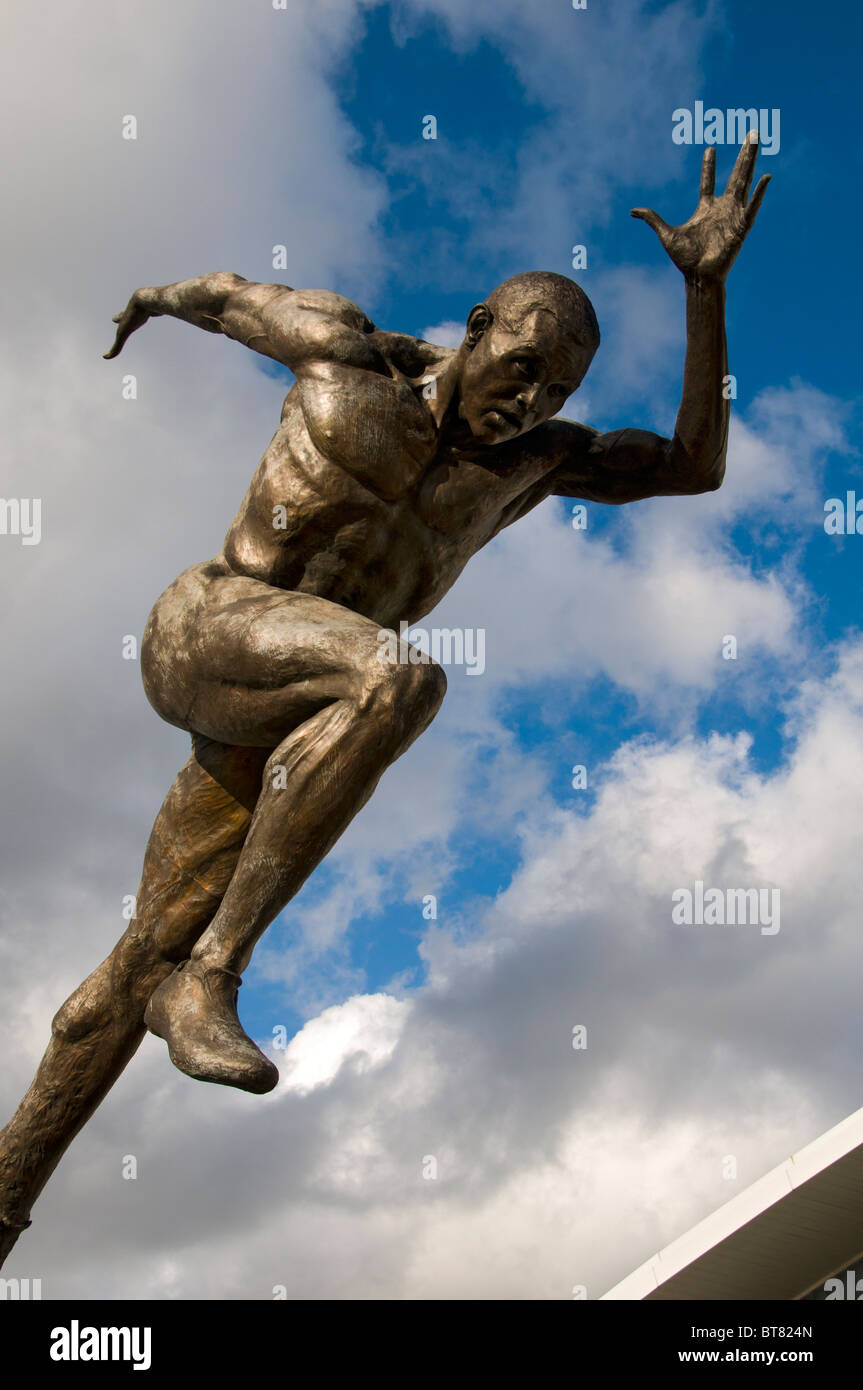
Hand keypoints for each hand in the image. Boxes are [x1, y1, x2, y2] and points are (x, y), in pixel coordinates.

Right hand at [103, 289, 153, 358]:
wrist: (147, 299)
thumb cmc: (135, 315)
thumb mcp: (124, 333)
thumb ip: (116, 346)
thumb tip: (104, 357)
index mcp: (128, 315)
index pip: (120, 318)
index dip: (118, 318)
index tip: (114, 318)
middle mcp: (136, 309)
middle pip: (131, 312)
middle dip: (129, 314)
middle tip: (129, 312)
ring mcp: (147, 305)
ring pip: (147, 309)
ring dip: (147, 310)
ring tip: (149, 311)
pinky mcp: (159, 304)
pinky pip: (159, 308)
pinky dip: (159, 310)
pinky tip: (160, 309)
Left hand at [630, 132, 770, 282]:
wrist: (698, 277)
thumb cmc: (685, 260)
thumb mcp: (665, 234)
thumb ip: (652, 219)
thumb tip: (632, 211)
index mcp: (705, 208)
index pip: (708, 181)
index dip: (709, 165)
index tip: (709, 148)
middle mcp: (722, 207)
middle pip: (734, 174)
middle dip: (743, 154)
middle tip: (751, 132)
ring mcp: (733, 215)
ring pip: (745, 182)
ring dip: (751, 161)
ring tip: (757, 140)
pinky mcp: (742, 226)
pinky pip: (753, 207)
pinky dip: (759, 193)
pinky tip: (766, 178)